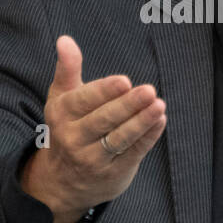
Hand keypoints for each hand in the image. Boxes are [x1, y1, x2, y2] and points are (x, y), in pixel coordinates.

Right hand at [19, 35, 166, 222]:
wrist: (61, 182)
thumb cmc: (67, 127)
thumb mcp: (61, 98)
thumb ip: (67, 69)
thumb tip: (65, 39)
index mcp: (62, 114)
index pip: (84, 100)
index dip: (105, 91)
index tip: (125, 81)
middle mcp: (74, 138)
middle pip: (103, 120)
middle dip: (128, 106)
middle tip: (149, 91)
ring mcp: (93, 159)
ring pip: (119, 139)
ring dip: (141, 122)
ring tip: (159, 106)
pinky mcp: (113, 173)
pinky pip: (133, 153)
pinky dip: (148, 137)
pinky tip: (160, 121)